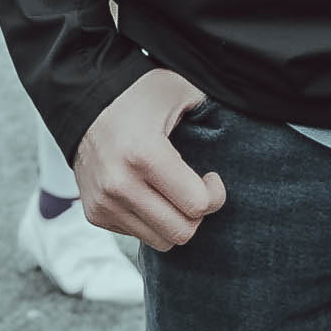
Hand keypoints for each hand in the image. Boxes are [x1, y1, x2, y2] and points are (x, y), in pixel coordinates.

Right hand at [75, 68, 225, 249]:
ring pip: (160, 241)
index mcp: (144, 154)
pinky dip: (151, 221)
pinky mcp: (95, 214)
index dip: (215, 195)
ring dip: (175, 221)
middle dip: (198, 214)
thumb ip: (212, 110)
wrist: (84, 100)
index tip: (211, 177)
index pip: (196, 205)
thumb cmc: (138, 93)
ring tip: (174, 193)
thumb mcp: (179, 89)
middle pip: (181, 232)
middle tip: (196, 190)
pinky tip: (150, 193)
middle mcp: (120, 185)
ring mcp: (104, 203)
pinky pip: (137, 235)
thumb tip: (245, 126)